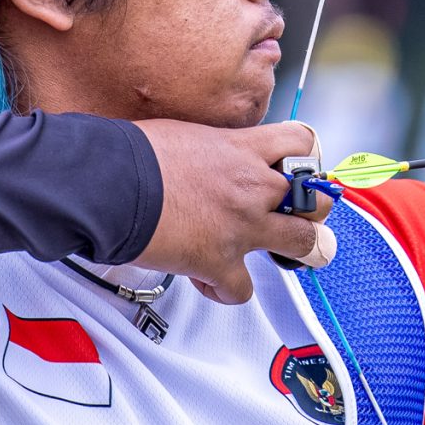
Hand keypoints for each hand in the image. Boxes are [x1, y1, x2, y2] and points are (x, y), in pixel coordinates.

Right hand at [131, 119, 333, 304]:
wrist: (109, 185)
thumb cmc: (133, 156)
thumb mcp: (184, 134)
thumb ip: (210, 149)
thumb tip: (204, 157)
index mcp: (242, 149)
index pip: (299, 143)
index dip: (304, 158)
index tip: (298, 169)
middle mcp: (252, 188)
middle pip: (313, 200)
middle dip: (314, 211)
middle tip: (303, 217)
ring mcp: (242, 228)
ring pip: (301, 244)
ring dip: (298, 252)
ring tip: (290, 255)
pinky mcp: (220, 264)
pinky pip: (242, 290)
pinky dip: (227, 290)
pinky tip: (208, 280)